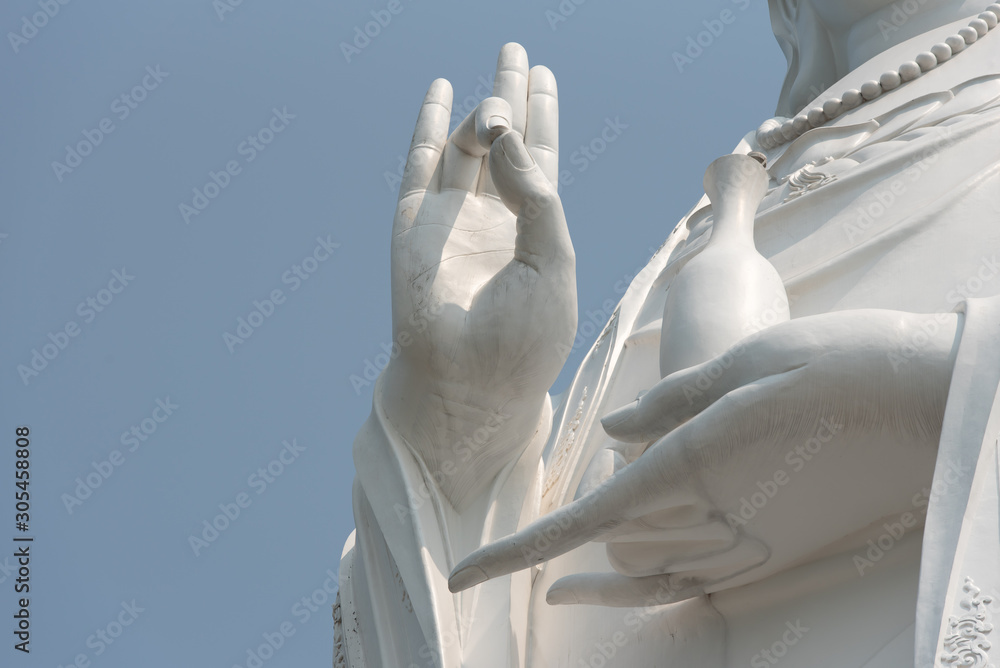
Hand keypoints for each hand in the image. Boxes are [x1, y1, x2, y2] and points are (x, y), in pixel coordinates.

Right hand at [380, 44, 576, 509]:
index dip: (542, 117)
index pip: (539, 160)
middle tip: (515, 52)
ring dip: (481, 110)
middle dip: (510, 97)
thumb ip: (536, 195)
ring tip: (498, 90)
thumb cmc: (522, 340)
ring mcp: (452, 219)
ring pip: (466, 146)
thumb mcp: (552, 263)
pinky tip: (440, 92)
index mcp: (532, 231)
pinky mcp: (415, 225)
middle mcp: (493, 219)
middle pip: (502, 143)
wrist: (466, 388)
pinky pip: (422, 165)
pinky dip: (429, 126)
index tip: (543, 76)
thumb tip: (506, 136)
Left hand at [448, 310, 960, 603]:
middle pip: (611, 546)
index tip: (464, 574)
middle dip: (564, 543)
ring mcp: (750, 540)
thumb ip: (667, 404)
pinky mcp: (779, 550)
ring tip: (559, 573)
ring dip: (602, 568)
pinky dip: (652, 585)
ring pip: (649, 568)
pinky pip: (697, 583)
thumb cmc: (831, 364)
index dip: (515, 552)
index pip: (581, 521)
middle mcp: (712, 513)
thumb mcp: (740, 363)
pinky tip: (626, 583)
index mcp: (686, 463)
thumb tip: (612, 427)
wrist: (922, 401)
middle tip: (522, 540)